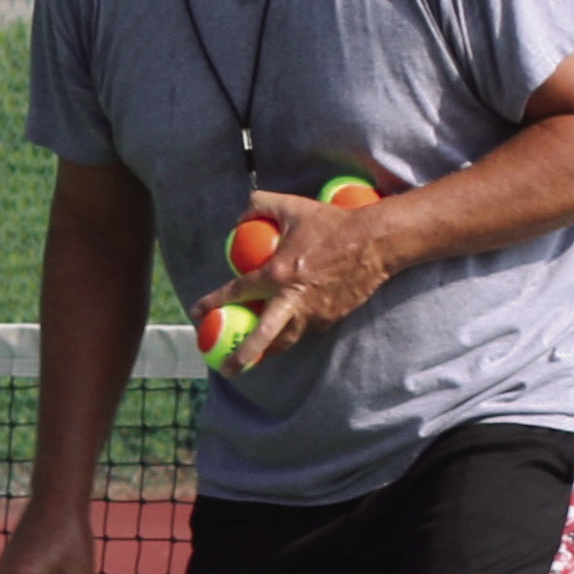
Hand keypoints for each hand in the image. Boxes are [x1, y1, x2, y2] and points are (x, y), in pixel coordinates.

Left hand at [190, 189, 389, 375]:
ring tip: (252, 357)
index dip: (214, 302)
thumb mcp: (291, 206)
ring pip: (286, 340)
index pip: (238, 292)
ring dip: (267, 350)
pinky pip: (306, 329)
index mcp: (278, 274)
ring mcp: (315, 313)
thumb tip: (239, 218)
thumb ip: (258, 206)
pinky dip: (293, 331)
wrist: (375, 243)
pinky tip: (283, 330)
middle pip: (263, 338)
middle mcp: (294, 299)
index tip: (197, 313)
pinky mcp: (331, 319)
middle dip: (242, 356)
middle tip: (224, 368)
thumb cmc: (331, 223)